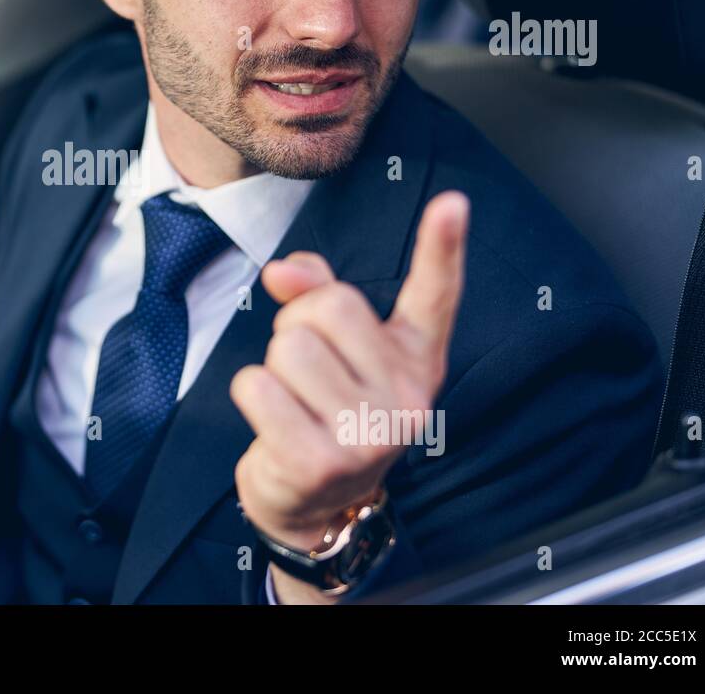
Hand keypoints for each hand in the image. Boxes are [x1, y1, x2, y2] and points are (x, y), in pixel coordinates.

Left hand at [231, 191, 468, 562]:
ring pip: (288, 346)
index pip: (436, 296)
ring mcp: (367, 435)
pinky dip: (252, 394)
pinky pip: (257, 385)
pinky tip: (275, 424)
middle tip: (307, 369)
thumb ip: (315, 292)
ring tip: (294, 398)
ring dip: (273, 365)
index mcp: (416, 360)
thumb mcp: (334, 348)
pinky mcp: (318, 461)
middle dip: (297, 325)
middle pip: (327, 306)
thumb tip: (282, 271)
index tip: (452, 201)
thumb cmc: (326, 407)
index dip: (443, 246)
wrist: (318, 503)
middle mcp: (406, 398)